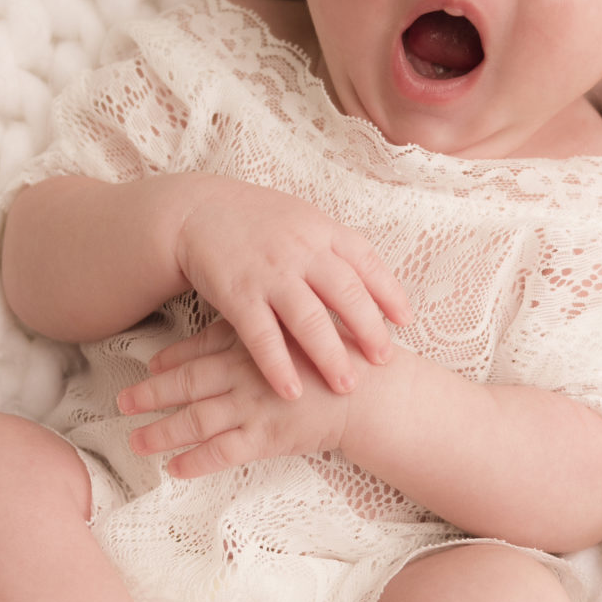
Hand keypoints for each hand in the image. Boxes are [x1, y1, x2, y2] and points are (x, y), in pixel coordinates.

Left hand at [119, 322, 391, 478]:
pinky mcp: (267, 438)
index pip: (200, 351)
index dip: (170, 360)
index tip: (149, 366)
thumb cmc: (345, 356)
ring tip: (136, 441)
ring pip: (195, 421)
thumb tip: (240, 324)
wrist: (375, 392)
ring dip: (161, 431)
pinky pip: (221, 453)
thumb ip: (272, 326)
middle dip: (150, 395)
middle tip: (122, 402)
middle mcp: (244, 374)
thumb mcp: (305, 326)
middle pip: (186, 385)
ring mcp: (253, 407)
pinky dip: (194, 461)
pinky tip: (174, 469)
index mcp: (252, 344)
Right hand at [169, 178, 411, 401]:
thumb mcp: (302, 220)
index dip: (389, 293)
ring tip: (347, 386)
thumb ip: (334, 249)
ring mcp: (269, 272)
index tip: (405, 321)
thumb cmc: (257, 222)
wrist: (196, 211)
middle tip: (384, 361)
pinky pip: (262, 335)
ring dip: (331, 356)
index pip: (366, 262)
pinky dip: (278, 365)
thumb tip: (375, 286)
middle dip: (369, 330)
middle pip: (346, 293)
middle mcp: (301, 250)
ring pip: (309, 320)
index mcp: (321, 230)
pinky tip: (292, 391)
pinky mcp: (237, 294)